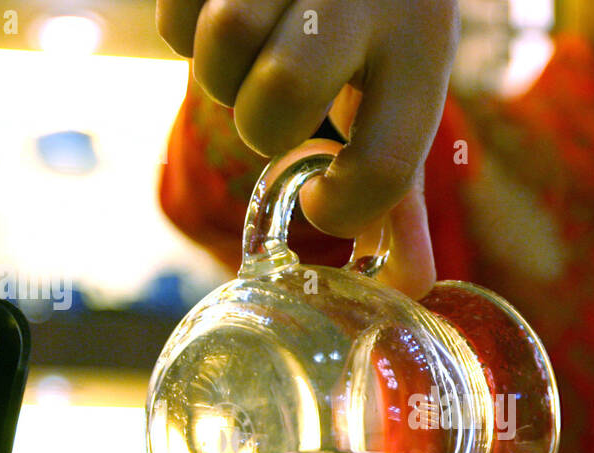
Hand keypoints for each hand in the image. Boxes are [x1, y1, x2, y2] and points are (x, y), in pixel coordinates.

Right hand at [157, 0, 458, 297]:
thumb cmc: (383, 15)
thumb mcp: (406, 84)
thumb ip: (397, 182)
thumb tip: (411, 285)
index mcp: (421, 49)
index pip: (383, 167)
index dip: (342, 207)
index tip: (321, 198)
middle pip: (281, 94)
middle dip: (264, 125)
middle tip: (276, 110)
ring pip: (221, 45)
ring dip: (220, 78)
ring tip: (250, 58)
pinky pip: (173, 17)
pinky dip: (182, 33)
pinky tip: (220, 14)